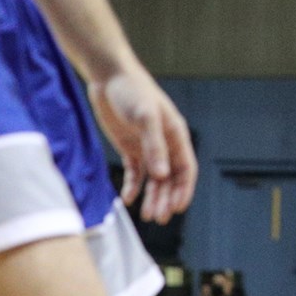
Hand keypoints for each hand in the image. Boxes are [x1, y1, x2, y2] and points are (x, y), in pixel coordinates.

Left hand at [90, 68, 195, 223]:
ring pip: (154, 179)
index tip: (177, 208)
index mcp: (176, 135)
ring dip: (151, 197)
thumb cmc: (133, 92)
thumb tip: (162, 175)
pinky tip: (127, 199)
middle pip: (170, 179)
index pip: (186, 169)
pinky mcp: (130, 147)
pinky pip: (135, 173)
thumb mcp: (146, 118)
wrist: (109, 77)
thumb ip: (154, 146)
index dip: (183, 190)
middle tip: (158, 218)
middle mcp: (165, 144)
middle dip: (166, 199)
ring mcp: (148, 146)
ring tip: (146, 215)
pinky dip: (133, 186)